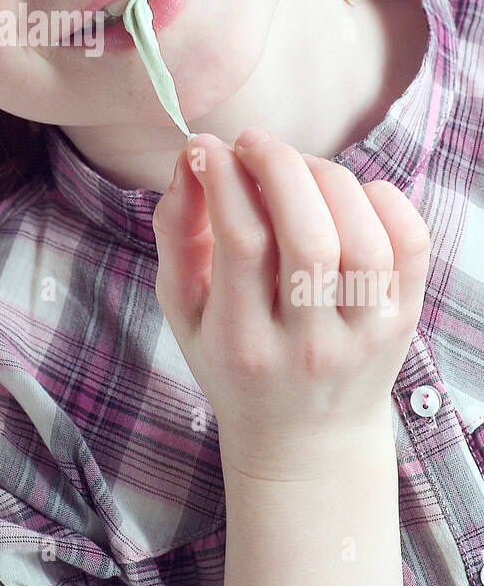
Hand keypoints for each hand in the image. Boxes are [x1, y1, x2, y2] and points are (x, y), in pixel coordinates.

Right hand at [151, 129, 429, 478]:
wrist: (307, 442)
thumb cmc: (234, 362)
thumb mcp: (184, 311)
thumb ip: (175, 234)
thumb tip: (192, 159)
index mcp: (243, 344)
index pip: (241, 241)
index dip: (222, 177)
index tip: (205, 149)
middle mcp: (309, 345)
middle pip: (308, 234)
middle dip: (277, 166)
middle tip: (251, 143)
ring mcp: (365, 335)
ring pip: (362, 236)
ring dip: (326, 177)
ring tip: (296, 168)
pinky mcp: (405, 319)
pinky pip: (410, 242)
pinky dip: (381, 198)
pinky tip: (345, 195)